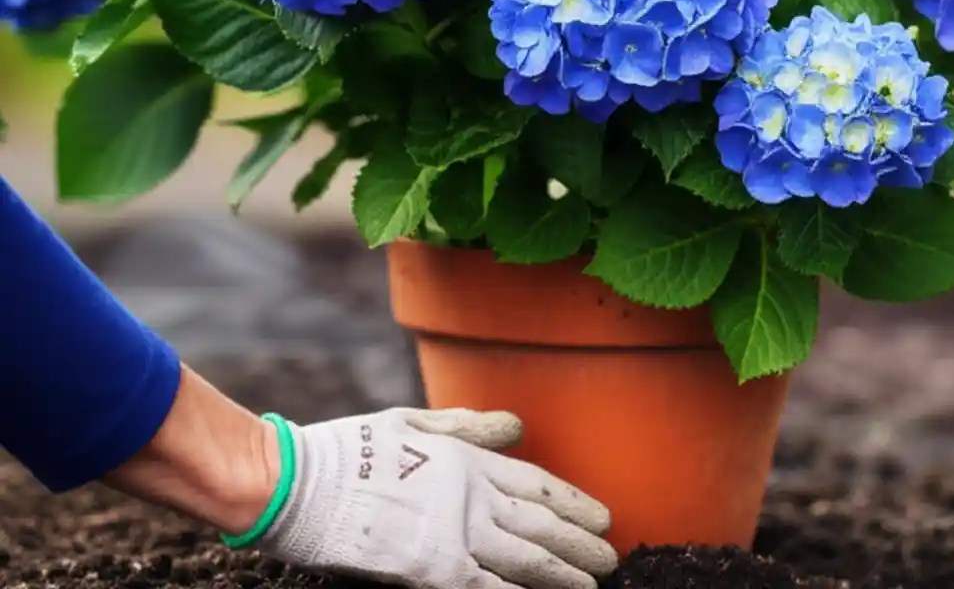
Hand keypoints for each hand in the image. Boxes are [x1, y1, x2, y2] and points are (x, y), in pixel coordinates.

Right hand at [260, 408, 617, 588]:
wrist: (302, 482)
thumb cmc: (351, 449)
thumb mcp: (414, 422)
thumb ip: (469, 427)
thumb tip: (516, 425)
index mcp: (469, 459)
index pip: (536, 485)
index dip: (573, 502)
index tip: (602, 516)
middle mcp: (473, 495)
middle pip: (541, 523)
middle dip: (580, 542)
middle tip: (611, 557)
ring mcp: (456, 533)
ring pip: (527, 558)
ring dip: (564, 572)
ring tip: (594, 582)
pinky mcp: (434, 568)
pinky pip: (490, 588)